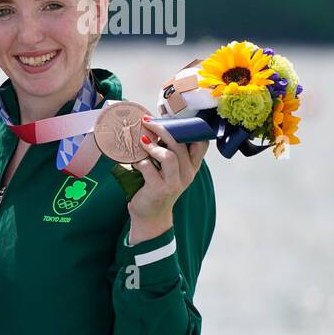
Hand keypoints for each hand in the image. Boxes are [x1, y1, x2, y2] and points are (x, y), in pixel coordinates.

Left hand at [126, 118, 208, 244]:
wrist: (151, 215)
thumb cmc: (158, 187)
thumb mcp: (169, 170)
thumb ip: (168, 153)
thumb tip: (154, 127)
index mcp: (192, 166)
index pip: (201, 144)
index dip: (189, 129)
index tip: (171, 119)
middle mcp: (187, 174)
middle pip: (181, 145)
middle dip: (163, 130)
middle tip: (148, 122)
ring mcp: (175, 183)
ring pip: (169, 157)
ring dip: (153, 146)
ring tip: (141, 141)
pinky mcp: (160, 189)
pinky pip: (149, 169)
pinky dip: (139, 162)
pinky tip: (133, 161)